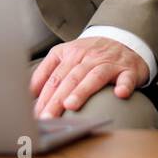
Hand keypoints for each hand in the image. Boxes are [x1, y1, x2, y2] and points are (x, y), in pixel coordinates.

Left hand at [30, 37, 148, 117]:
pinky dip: (124, 85)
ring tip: (70, 105)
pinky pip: (127, 78)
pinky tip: (120, 94)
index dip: (43, 97)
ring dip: (82, 90)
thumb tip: (29, 92)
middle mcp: (89, 57)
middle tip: (46, 117)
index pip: (54, 77)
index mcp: (72, 53)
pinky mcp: (129, 70)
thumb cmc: (92, 53)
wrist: (125, 40)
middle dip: (56, 99)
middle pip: (70, 78)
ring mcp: (109, 63)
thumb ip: (47, 70)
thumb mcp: (67, 54)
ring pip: (94, 76)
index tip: (34, 115)